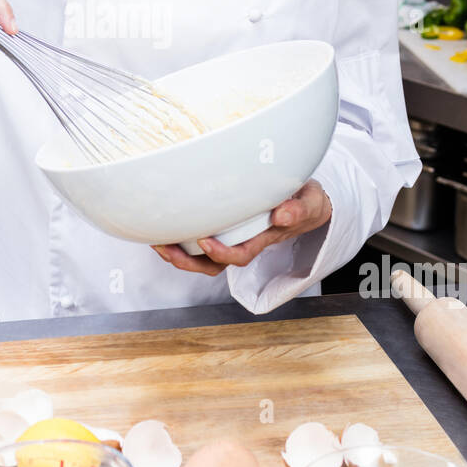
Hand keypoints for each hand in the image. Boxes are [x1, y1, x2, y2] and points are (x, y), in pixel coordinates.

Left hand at [151, 178, 331, 276]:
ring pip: (204, 259)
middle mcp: (246, 243)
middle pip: (214, 265)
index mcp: (264, 237)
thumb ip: (299, 209)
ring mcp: (234, 239)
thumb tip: (282, 214)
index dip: (222, 253)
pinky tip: (165, 228)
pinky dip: (181, 240)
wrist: (307, 204)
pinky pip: (200, 244)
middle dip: (187, 262)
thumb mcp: (309, 202)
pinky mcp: (226, 230)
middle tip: (165, 248)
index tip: (204, 241)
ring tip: (157, 242)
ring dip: (179, 255)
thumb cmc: (305, 202)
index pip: (241, 254)